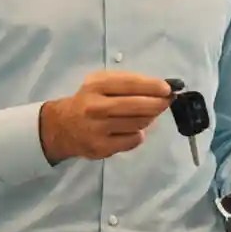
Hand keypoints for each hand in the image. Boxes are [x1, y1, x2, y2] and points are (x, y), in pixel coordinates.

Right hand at [40, 72, 173, 163]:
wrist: (62, 127)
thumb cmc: (89, 101)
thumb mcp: (101, 84)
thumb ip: (128, 84)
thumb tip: (162, 90)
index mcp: (95, 85)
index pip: (131, 84)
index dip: (153, 86)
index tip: (168, 89)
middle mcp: (95, 106)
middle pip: (137, 106)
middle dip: (158, 104)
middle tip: (166, 102)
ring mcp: (98, 129)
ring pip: (138, 124)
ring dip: (149, 118)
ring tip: (147, 114)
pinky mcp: (102, 147)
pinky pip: (133, 140)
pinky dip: (138, 134)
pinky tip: (132, 129)